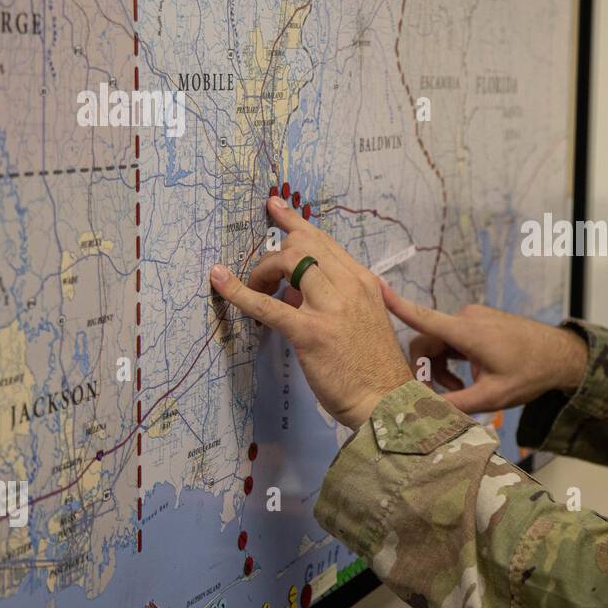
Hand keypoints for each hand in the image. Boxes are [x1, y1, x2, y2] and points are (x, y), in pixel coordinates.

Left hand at [209, 196, 412, 429]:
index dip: (295, 223)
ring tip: (253, 289)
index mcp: (363, 282)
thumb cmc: (374, 368)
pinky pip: (268, 305)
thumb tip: (292, 292)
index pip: (325, 242)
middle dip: (276, 252)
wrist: (386, 400)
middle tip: (262, 276)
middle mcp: (350, 287)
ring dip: (262, 271)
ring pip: (288, 262)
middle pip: (304, 245)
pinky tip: (220, 280)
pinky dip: (239, 290)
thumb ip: (333, 300)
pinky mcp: (310, 332)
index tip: (275, 207)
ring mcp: (330, 308)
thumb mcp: (363, 321)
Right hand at [381, 286, 587, 413]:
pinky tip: (464, 379)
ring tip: (457, 390)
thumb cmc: (530, 373)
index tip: (375, 288)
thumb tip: (424, 413)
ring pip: (438, 343)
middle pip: (426, 341)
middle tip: (436, 397)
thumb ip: (456, 404)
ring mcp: (472, 318)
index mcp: (467, 331)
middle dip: (425, 369)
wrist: (560, 355)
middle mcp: (466, 318)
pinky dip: (451, 360)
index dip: (397, 305)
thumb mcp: (492, 396)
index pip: (423, 317)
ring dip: (439, 367)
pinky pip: (451, 340)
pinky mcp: (478, 322)